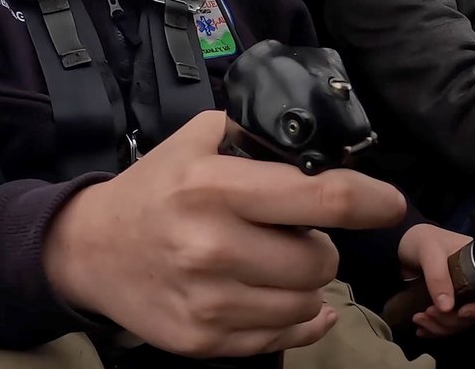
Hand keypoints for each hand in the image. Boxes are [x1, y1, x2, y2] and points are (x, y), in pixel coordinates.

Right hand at [43, 109, 406, 358]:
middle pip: (322, 260)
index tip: (387, 203)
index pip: (324, 197)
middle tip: (285, 235)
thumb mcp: (193, 142)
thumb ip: (251, 133)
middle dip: (316, 245)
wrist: (88, 249)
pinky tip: (269, 295)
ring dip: (300, 284)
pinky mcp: (203, 340)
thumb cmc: (151, 191)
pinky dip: (291, 318)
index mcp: (214, 187)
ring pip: (307, 303)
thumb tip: (319, 140)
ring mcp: (208, 300)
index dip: (372, 200)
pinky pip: (283, 337)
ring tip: (266, 264)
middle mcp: (212, 246)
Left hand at [396, 223, 474, 337]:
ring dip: (441, 327)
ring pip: (463, 322)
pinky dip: (436, 330)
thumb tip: (447, 308)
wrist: (402, 241)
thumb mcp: (429, 251)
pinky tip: (421, 330)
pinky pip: (450, 322)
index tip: (462, 313)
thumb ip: (437, 276)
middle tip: (427, 313)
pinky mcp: (451, 303)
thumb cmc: (421, 239)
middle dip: (453, 321)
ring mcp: (465, 295)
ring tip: (418, 319)